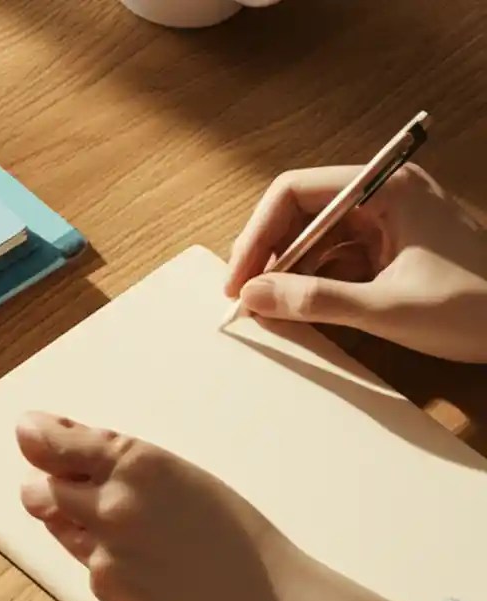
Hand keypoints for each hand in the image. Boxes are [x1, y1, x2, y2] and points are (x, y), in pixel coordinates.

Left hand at [14, 411, 302, 600]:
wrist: (267, 595)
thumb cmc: (228, 523)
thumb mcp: (175, 470)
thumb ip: (114, 456)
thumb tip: (53, 438)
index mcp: (136, 461)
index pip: (52, 443)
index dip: (34, 435)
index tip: (28, 430)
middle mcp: (113, 503)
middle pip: (39, 488)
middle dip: (47, 483)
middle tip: (70, 483)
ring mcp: (106, 550)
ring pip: (55, 524)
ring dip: (69, 517)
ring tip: (117, 522)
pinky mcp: (107, 588)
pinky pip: (83, 560)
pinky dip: (100, 556)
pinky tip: (142, 559)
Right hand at [226, 164, 486, 363]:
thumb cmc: (476, 308)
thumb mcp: (389, 308)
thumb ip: (316, 301)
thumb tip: (253, 295)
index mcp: (386, 188)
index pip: (295, 190)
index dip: (258, 234)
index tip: (240, 278)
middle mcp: (385, 195)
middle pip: (301, 211)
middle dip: (269, 253)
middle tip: (247, 296)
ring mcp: (392, 222)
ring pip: (317, 236)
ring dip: (289, 270)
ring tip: (271, 308)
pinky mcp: (396, 250)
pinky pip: (339, 257)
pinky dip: (315, 281)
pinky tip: (303, 308)